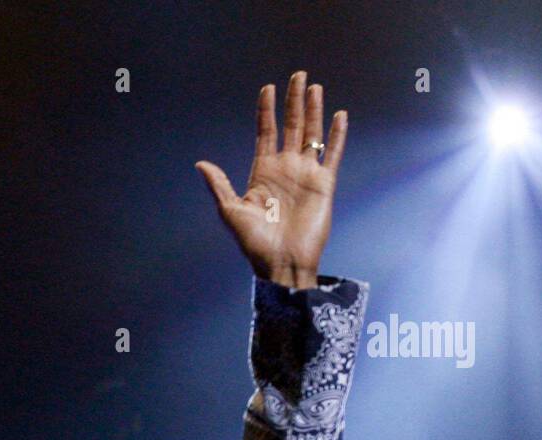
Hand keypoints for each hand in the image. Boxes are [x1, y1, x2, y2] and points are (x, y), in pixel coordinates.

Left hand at [194, 70, 346, 289]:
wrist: (282, 263)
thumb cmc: (254, 242)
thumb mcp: (230, 211)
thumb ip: (220, 185)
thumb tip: (201, 164)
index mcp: (262, 171)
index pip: (266, 132)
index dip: (267, 111)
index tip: (267, 88)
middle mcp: (285, 168)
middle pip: (291, 126)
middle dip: (293, 101)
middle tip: (298, 76)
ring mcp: (306, 174)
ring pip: (312, 134)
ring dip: (314, 110)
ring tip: (314, 87)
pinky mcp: (324, 184)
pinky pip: (332, 154)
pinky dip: (337, 135)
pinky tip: (340, 116)